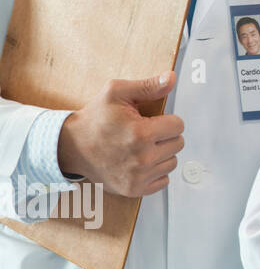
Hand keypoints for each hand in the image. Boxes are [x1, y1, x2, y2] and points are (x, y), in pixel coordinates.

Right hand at [56, 72, 183, 196]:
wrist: (71, 147)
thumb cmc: (95, 119)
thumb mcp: (117, 93)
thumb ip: (149, 86)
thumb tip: (171, 78)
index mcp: (141, 133)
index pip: (178, 126)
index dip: (166, 120)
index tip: (151, 121)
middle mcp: (142, 158)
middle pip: (178, 144)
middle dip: (165, 136)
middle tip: (144, 133)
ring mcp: (138, 177)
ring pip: (172, 162)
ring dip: (161, 154)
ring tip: (140, 147)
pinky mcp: (134, 189)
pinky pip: (163, 180)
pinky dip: (155, 171)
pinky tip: (140, 162)